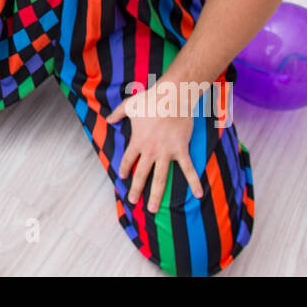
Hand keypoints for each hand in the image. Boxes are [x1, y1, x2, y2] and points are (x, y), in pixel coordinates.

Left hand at [106, 83, 204, 210]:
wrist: (173, 97)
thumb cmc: (151, 100)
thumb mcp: (130, 106)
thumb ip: (117, 113)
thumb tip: (108, 119)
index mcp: (138, 141)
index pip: (128, 160)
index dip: (124, 169)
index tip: (122, 177)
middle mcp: (150, 150)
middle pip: (141, 174)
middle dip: (136, 189)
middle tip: (133, 201)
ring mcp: (166, 152)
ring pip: (160, 178)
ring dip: (157, 195)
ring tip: (153, 209)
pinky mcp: (181, 150)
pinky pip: (188, 169)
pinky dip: (194, 182)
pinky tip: (199, 195)